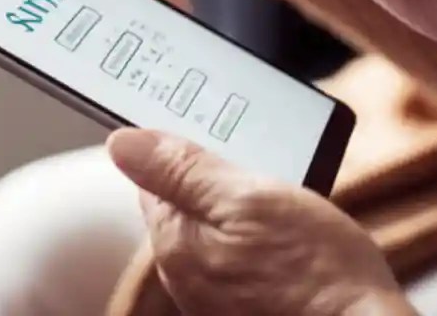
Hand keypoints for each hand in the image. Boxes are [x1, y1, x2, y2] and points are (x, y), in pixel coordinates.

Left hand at [106, 129, 413, 315]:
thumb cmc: (314, 271)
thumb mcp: (249, 198)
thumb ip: (182, 170)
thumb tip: (121, 143)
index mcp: (174, 241)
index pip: (157, 176)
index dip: (189, 149)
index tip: (223, 137)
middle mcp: (185, 275)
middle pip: (189, 203)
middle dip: (222, 180)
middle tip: (268, 171)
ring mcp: (215, 296)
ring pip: (220, 229)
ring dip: (245, 209)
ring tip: (287, 205)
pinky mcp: (246, 306)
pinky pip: (242, 257)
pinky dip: (261, 240)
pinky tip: (292, 238)